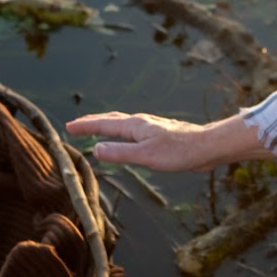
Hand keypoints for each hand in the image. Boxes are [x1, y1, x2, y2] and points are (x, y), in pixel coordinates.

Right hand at [65, 111, 266, 171]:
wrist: (207, 147)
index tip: (68, 126)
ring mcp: (151, 127)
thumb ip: (120, 153)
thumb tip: (95, 149)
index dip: (85, 126)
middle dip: (93, 122)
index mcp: (135, 126)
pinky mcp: (160, 135)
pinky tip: (127, 138)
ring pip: (123, 123)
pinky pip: (133, 131)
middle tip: (76, 124)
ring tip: (96, 127)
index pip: (103, 125)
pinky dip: (121, 131)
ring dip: (107, 125)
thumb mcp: (145, 156)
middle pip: (111, 120)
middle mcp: (141, 122)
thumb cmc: (178, 152)